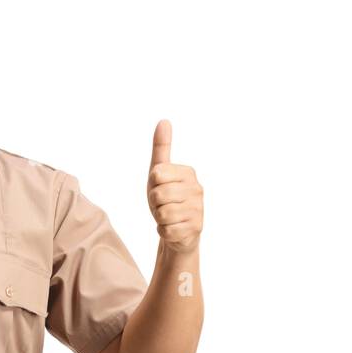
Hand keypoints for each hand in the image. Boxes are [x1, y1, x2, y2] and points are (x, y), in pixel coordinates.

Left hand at [146, 119, 202, 253]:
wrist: (178, 229)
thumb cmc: (167, 197)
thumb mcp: (160, 172)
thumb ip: (162, 147)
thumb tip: (164, 121)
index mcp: (188, 172)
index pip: (157, 174)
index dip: (153, 184)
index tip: (161, 188)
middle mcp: (197, 189)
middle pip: (158, 194)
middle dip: (155, 203)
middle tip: (163, 204)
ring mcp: (198, 209)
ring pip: (162, 213)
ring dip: (159, 218)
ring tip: (169, 216)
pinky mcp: (195, 229)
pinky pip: (166, 230)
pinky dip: (163, 231)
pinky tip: (173, 228)